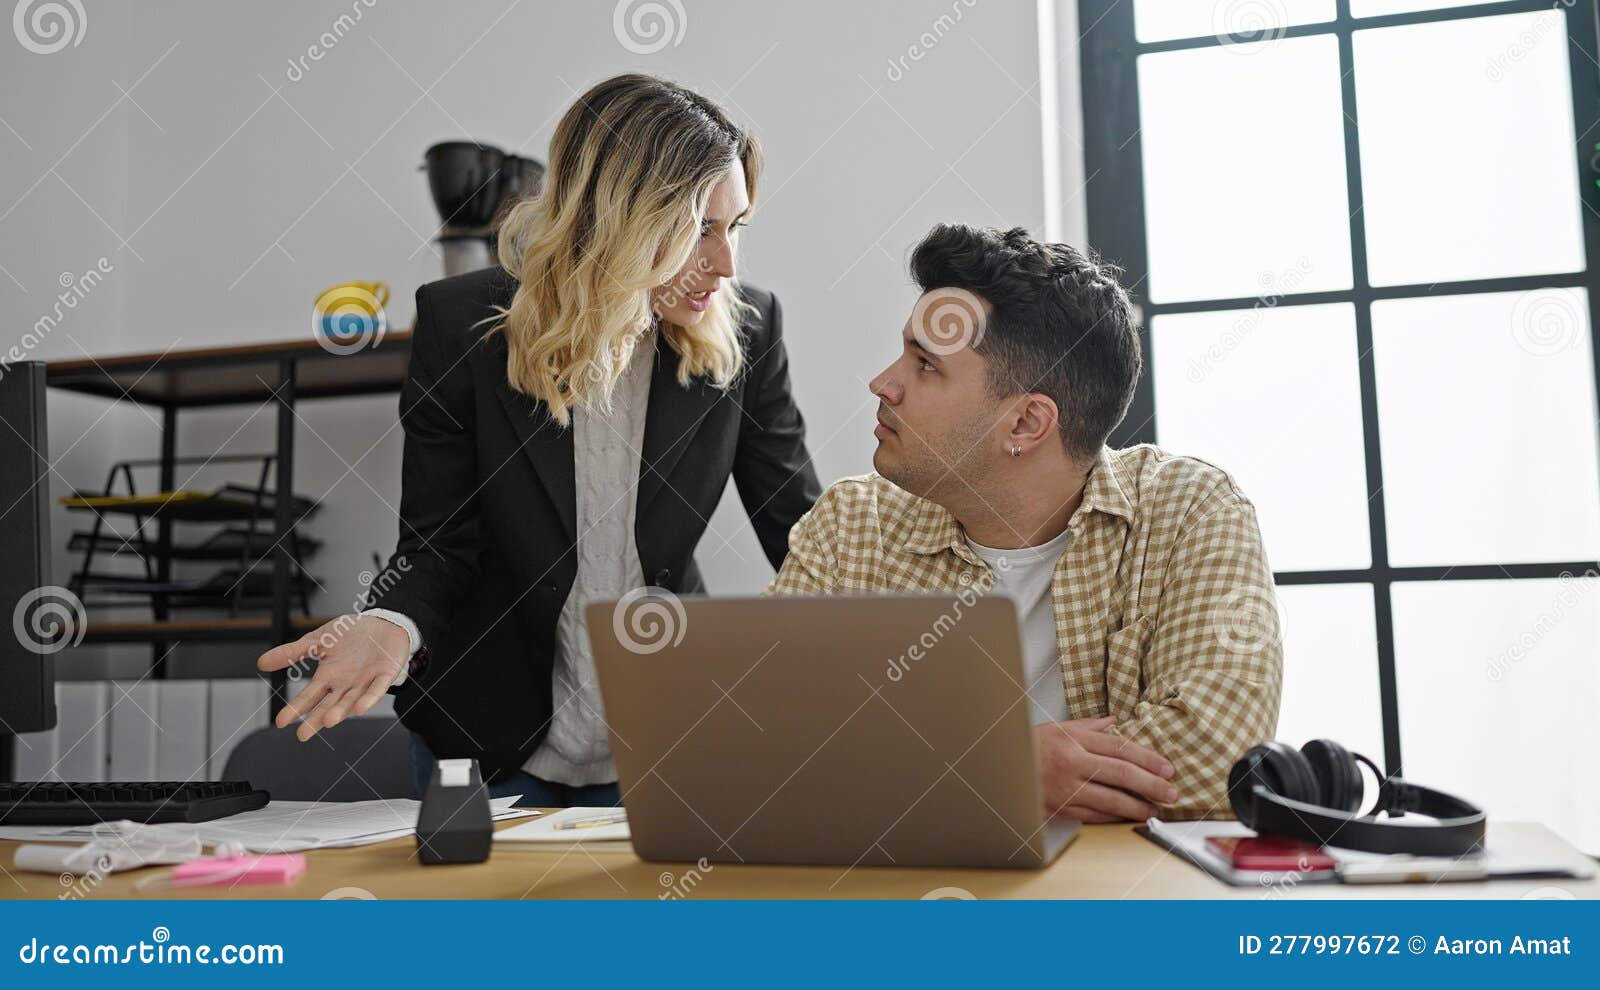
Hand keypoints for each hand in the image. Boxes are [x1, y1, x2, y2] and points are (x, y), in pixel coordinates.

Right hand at [256, 614, 408, 740]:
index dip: (296, 709)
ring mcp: (365, 682)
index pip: (309, 697)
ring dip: (340, 711)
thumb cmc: (351, 634)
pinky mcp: (385, 675)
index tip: (281, 722)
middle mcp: (345, 684)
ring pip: (351, 701)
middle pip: (328, 705)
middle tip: (302, 734)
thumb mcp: (318, 640)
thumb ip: (293, 652)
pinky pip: (376, 689)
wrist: (382, 622)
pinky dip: (369, 698)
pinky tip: (361, 708)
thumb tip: (261, 663)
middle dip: (316, 720)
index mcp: (328, 677)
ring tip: (328, 721)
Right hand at [1033, 715, 1178, 822]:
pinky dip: (1115, 816)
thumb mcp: (1057, 728)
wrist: (997, 768)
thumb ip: (1089, 726)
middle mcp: (1071, 762)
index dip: (1148, 759)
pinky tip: (1129, 816)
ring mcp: (1065, 788)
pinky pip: (1094, 814)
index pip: (1120, 748)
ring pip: (1111, 799)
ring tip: (1155, 808)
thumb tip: (1115, 722)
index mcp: (1073, 739)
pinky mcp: (1059, 808)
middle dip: (1152, 784)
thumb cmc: (1028, 746)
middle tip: (1172, 791)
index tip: (1167, 768)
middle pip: (1121, 773)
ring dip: (1137, 806)